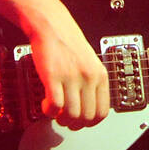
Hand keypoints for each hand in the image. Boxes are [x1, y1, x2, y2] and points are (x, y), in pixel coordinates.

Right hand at [23, 3, 109, 130]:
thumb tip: (87, 108)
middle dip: (74, 124)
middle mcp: (88, 77)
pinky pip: (54, 106)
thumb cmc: (69, 43)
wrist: (53, 25)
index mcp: (100, 75)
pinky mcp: (53, 77)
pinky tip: (46, 105)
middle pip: (86, 117)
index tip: (82, 122)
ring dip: (60, 119)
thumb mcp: (90, 62)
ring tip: (55, 113)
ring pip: (70, 115)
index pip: (102, 112)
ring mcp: (72, 78)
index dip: (91, 123)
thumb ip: (92, 83)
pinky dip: (49, 111)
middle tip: (65, 120)